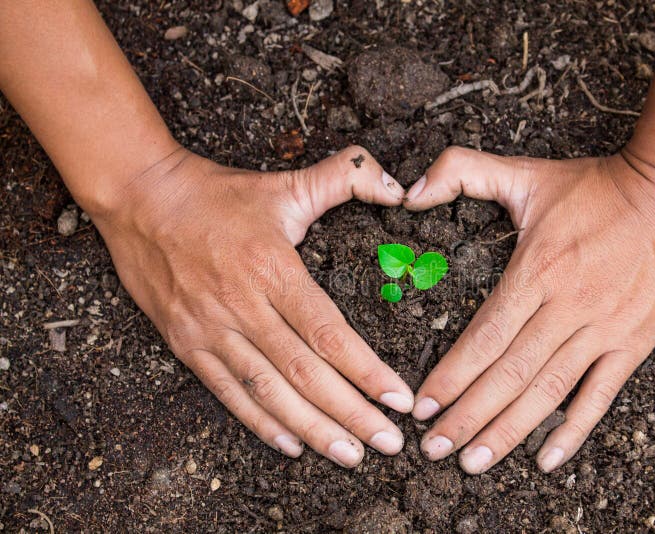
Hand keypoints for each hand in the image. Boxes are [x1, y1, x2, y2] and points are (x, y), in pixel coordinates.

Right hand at [92, 146, 413, 467]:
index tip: (399, 400)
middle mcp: (242, 306)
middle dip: (351, 413)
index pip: (328, 333)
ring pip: (268, 391)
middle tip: (389, 442)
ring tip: (350, 455)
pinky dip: (260, 422)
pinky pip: (227, 391)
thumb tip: (400, 188)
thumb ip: (348, 178)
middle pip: (304, 372)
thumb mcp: (286, 183)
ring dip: (312, 428)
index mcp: (272, 269)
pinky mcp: (186, 343)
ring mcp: (210, 329)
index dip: (366, 371)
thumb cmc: (218, 195)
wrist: (140, 199)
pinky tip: (291, 445)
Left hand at [403, 146, 654, 473]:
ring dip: (508, 431)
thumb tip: (409, 192)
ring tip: (474, 462)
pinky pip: (600, 395)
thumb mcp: (525, 172)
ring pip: (548, 392)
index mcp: (536, 270)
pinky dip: (573, 431)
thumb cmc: (596, 187)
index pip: (484, 336)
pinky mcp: (633, 342)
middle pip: (508, 374)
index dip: (450, 376)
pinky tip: (546, 459)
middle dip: (467, 417)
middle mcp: (567, 307)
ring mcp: (603, 329)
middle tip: (434, 449)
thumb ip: (461, 172)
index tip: (423, 407)